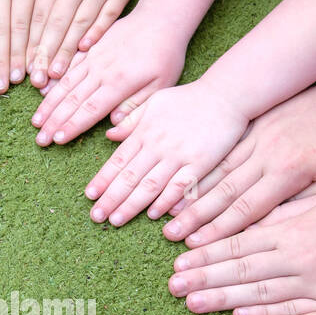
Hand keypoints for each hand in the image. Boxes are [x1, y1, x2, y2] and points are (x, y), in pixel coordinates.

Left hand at [26, 0, 141, 86]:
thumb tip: (23, 24)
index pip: (38, 13)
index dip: (29, 41)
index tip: (22, 65)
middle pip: (57, 22)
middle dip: (45, 53)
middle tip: (37, 79)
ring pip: (80, 23)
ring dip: (67, 50)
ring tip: (57, 73)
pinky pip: (107, 16)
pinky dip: (96, 33)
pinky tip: (85, 49)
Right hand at [32, 10, 184, 145]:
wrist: (160, 18)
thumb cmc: (165, 55)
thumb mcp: (161, 85)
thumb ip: (136, 106)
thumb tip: (113, 126)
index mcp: (118, 83)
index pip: (90, 110)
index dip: (72, 126)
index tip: (56, 140)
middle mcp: (100, 71)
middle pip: (72, 100)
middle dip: (53, 121)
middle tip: (40, 139)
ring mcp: (93, 58)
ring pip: (65, 84)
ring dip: (49, 104)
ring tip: (35, 121)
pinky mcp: (90, 48)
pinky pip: (68, 66)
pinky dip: (54, 79)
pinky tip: (42, 90)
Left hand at [84, 77, 249, 225]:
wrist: (225, 95)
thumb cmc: (189, 99)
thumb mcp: (155, 102)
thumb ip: (132, 120)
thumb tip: (109, 135)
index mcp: (145, 131)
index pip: (118, 160)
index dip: (102, 179)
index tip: (89, 196)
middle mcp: (158, 145)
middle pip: (129, 176)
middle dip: (110, 198)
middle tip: (96, 216)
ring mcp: (179, 155)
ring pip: (150, 184)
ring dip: (131, 204)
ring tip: (116, 220)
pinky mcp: (200, 163)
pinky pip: (179, 186)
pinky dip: (165, 201)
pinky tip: (153, 214)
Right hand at [162, 78, 315, 246]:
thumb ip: (305, 208)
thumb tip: (267, 232)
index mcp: (291, 169)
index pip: (248, 207)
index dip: (219, 230)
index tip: (195, 246)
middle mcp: (269, 151)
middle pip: (225, 189)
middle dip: (196, 215)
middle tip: (170, 234)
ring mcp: (261, 134)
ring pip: (220, 168)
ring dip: (194, 191)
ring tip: (170, 210)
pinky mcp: (260, 124)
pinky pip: (227, 149)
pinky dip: (205, 167)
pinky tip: (186, 179)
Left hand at [168, 188, 315, 314]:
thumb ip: (288, 214)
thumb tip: (248, 220)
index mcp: (296, 228)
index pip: (240, 242)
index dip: (207, 253)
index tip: (179, 261)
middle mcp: (301, 256)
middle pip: (242, 269)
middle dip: (204, 278)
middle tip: (173, 287)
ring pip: (261, 293)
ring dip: (223, 300)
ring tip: (192, 305)